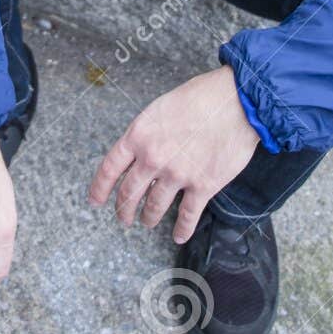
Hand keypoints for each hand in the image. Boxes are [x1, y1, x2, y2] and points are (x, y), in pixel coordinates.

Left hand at [88, 65, 260, 243]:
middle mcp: (153, 158)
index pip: (110, 169)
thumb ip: (147, 133)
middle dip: (123, 210)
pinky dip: (182, 229)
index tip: (96, 201)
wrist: (236, 101)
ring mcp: (177, 174)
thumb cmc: (201, 97)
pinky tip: (179, 236)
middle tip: (123, 218)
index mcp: (139, 135)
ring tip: (147, 222)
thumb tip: (141, 152)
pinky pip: (188, 216)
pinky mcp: (203, 186)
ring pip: (154, 207)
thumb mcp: (161, 108)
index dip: (100, 188)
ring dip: (148, 218)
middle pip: (129, 193)